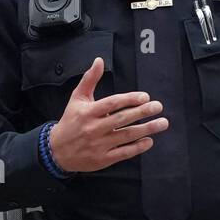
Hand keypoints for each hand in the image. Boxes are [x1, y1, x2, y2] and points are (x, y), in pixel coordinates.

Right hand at [48, 58, 168, 171]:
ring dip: (146, 129)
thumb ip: (89, 79)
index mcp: (88, 112)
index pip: (112, 103)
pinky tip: (149, 141)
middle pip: (122, 119)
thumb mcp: (77, 98)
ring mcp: (99, 144)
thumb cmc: (70, 122)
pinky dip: (138, 147)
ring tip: (162, 123)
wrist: (57, 151)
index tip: (145, 97)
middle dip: (143, 112)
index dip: (130, 99)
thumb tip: (99, 61)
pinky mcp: (103, 158)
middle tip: (158, 106)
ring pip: (126, 136)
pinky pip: (124, 152)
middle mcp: (94, 128)